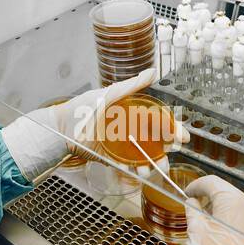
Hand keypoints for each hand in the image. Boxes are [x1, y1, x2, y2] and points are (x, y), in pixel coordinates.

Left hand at [1, 68, 187, 180]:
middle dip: (166, 151)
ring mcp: (123, 147)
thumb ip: (132, 86)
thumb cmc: (83, 108)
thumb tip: (153, 72)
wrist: (62, 128)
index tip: (182, 137)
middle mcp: (131, 132)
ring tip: (154, 168)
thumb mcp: (110, 94)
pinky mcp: (113, 159)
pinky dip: (136, 171)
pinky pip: (129, 167)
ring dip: (153, 164)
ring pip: (145, 158)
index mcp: (134, 115)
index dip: (172, 130)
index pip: (159, 123)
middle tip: (170, 154)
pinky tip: (140, 172)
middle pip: (156, 143)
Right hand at [183, 176, 243, 244]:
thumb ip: (193, 213)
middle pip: (232, 198)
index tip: (190, 193)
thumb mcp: (196, 237)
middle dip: (215, 204)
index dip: (197, 186)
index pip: (213, 183)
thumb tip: (193, 204)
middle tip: (201, 215)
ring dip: (231, 220)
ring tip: (217, 237)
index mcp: (235, 203)